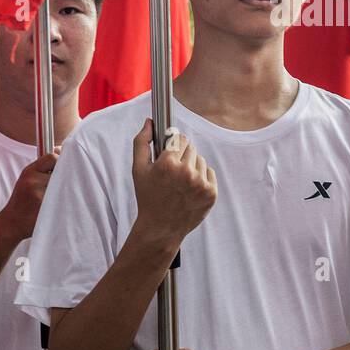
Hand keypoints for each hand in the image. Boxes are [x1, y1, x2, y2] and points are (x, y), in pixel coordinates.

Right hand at [0, 150, 58, 242]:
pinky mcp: (45, 208)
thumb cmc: (23, 199)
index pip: (52, 157)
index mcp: (29, 171)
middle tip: (63, 182)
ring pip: (63, 185)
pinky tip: (58, 204)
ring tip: (58, 194)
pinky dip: (64, 200)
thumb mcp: (28, 179)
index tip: (63, 165)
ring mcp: (39, 195)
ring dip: (65, 188)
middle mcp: (33, 181)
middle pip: (61, 170)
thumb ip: (42, 168)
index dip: (60, 160)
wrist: (12, 223)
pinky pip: (62, 198)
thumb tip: (60, 151)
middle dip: (65, 175)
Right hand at [130, 120, 216, 246]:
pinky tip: (190, 189)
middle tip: (173, 172)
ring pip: (200, 159)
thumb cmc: (148, 197)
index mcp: (167, 164)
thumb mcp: (138, 170)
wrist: (161, 228)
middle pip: (190, 147)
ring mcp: (200, 183)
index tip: (170, 152)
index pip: (179, 138)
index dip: (173, 145)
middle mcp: (186, 172)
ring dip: (192, 166)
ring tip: (180, 183)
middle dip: (182, 155)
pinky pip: (209, 172)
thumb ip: (141, 142)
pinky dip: (202, 177)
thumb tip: (150, 121)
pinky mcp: (211, 193)